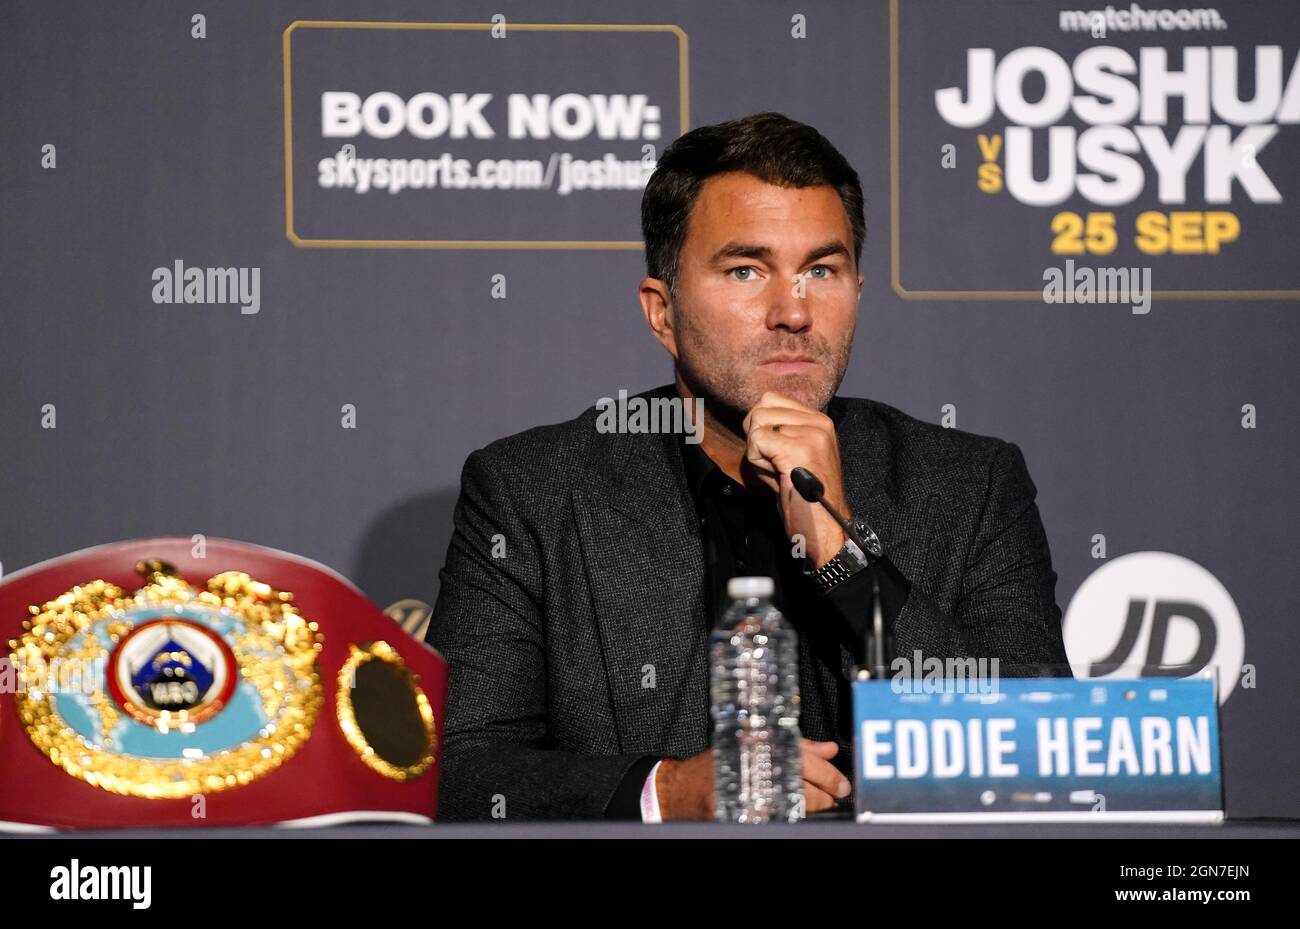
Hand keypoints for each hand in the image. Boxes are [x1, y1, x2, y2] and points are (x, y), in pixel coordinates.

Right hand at [656, 739, 851, 819]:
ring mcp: (742, 793)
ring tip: (824, 803)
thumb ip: (792, 746)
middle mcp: (746, 765)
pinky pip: (774, 814)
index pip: (798, 756)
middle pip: (797, 780)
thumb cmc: (712, 767)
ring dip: (812, 804)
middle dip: (824, 790)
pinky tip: (798, 811)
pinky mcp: (738, 813)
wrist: (678, 791)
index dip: (825, 772)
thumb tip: (827, 750)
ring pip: (790, 801)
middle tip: (838, 793)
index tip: (840, 781)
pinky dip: (790, 812)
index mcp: (751, 743)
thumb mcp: (751, 745)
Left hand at [742, 391, 849, 566]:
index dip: (760, 425)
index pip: (771, 399)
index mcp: (820, 421)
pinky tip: (777, 477)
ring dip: (757, 451)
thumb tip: (752, 418)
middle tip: (774, 465)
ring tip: (778, 471)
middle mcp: (819, 422)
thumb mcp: (796, 456)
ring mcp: (811, 433)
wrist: (826, 527)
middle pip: (760, 407)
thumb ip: (780, 432)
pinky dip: (757, 462)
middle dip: (756, 437)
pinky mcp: (799, 449)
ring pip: (757, 423)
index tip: (773, 453)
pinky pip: (756, 441)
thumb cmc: (806, 498)